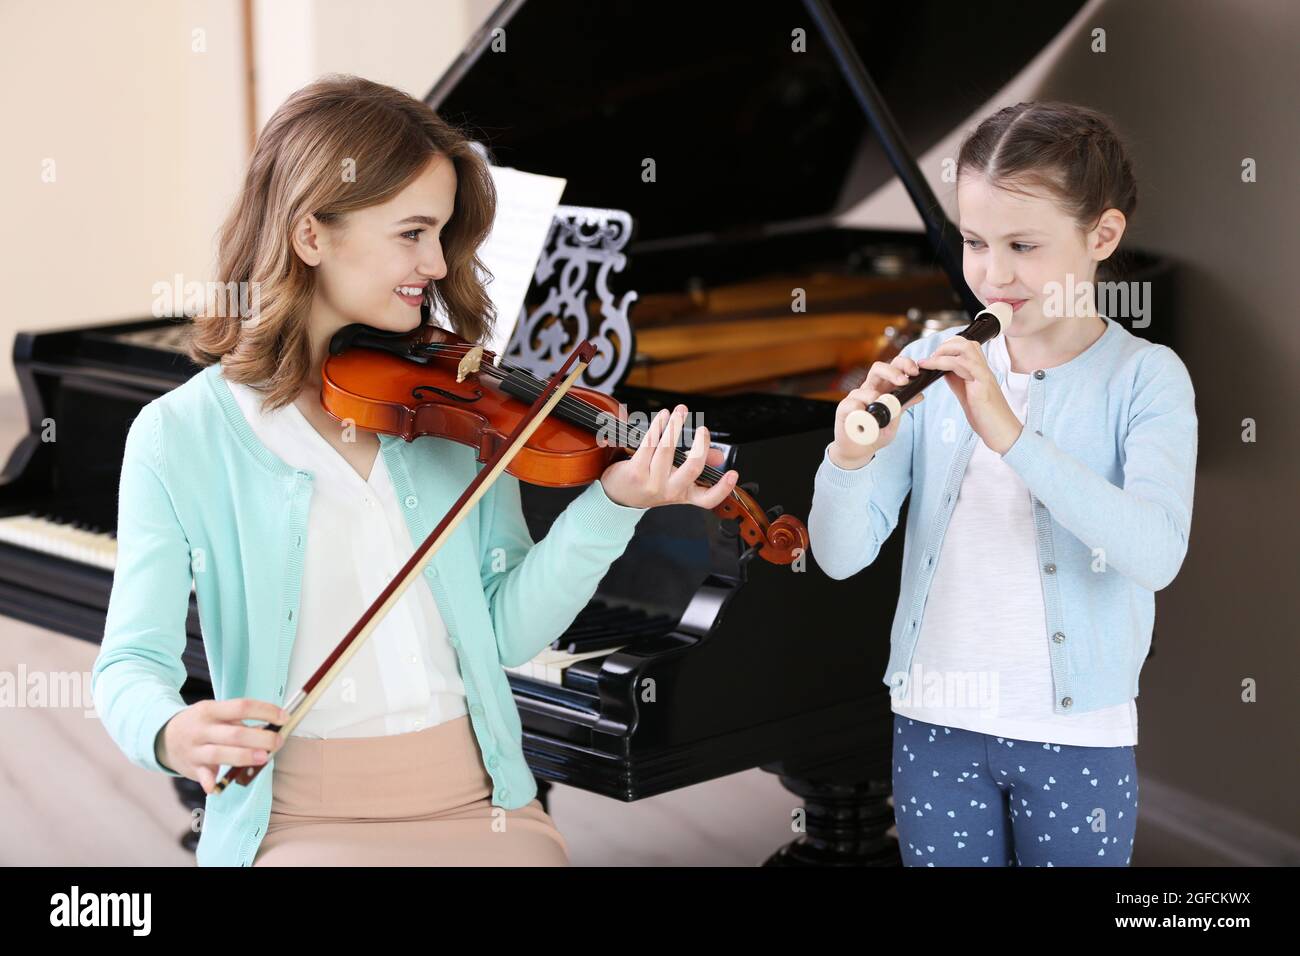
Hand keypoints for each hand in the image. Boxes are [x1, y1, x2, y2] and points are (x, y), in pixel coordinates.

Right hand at [158, 698, 290, 793]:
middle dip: (259, 738)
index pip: (241, 706)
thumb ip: (238, 721)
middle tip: (278, 741)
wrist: (164, 737)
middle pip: (233, 733)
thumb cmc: (201, 724)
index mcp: (210, 710)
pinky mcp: (191, 768)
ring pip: (219, 754)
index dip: (265, 711)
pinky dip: (209, 781)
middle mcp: (201, 729)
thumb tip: (268, 730)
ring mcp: (195, 749)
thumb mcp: (215, 713)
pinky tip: (217, 786)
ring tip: (264, 757)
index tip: (284, 718)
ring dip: (243, 756)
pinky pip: (201, 775)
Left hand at [599, 404, 737, 508]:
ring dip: (675, 426)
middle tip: (703, 430)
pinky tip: (663, 416)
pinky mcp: (636, 471)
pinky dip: (659, 426)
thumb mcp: (675, 479)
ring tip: (680, 412)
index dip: (722, 488)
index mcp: (683, 495)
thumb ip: (696, 465)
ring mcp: (651, 483)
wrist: (618, 495)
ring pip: (668, 450)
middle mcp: (669, 491)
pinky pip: (650, 443)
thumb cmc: (648, 483)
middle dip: (700, 445)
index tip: (733, 474)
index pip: (707, 499)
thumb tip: (718, 456)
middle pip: (691, 469)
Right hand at [830, 354, 926, 468]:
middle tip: (903, 382)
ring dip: (876, 399)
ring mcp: (855, 398)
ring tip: (880, 413)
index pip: (892, 367)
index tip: (915, 372)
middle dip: (892, 371)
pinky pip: (853, 404)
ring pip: (866, 389)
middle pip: (878, 368)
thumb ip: (903, 406)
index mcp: (882, 389)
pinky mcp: (844, 408)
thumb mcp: (894, 420)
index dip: (904, 365)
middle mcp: (868, 389)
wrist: (858, 450)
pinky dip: (861, 410)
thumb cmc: (875, 433)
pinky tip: (865, 420)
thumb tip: (920, 394)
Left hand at [917, 337, 1023, 453]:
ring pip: (966, 349)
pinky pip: (965, 365)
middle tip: (931, 358)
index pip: (966, 346)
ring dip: (943, 352)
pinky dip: (946, 363)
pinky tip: (934, 370)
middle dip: (945, 345)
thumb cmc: (985, 415)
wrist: (1001, 430)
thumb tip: (940, 368)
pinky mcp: (983, 384)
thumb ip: (956, 379)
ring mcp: (984, 375)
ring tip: (929, 362)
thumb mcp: (966, 393)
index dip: (948, 347)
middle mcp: (982, 369)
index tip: (933, 357)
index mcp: (979, 370)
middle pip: (966, 342)